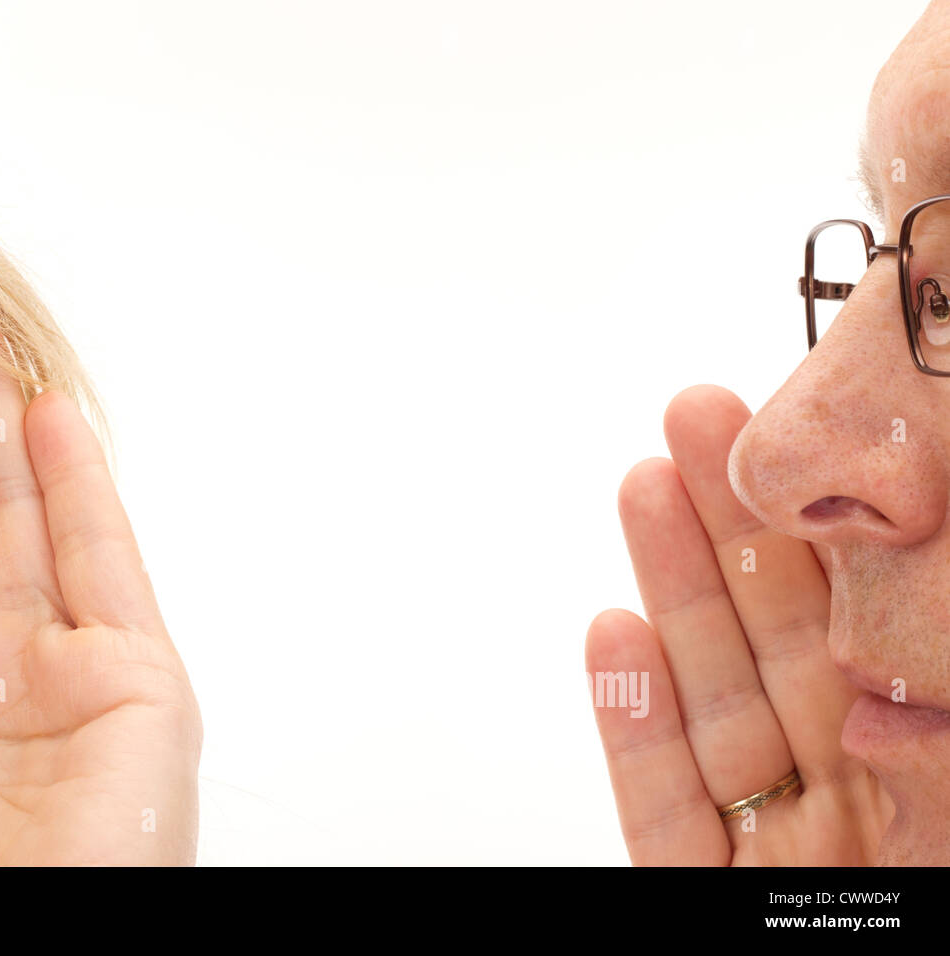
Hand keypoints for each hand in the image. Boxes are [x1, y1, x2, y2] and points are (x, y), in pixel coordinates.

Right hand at [585, 385, 890, 864]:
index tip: (797, 452)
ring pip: (711, 702)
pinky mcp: (692, 886)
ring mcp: (766, 845)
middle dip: (730, 528)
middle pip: (777, 645)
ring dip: (670, 589)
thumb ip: (934, 773)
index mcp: (922, 775)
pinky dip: (630, 721)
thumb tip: (884, 708)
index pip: (872, 641)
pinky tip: (613, 635)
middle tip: (698, 423)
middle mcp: (848, 803)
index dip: (826, 542)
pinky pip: (658, 801)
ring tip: (640, 487)